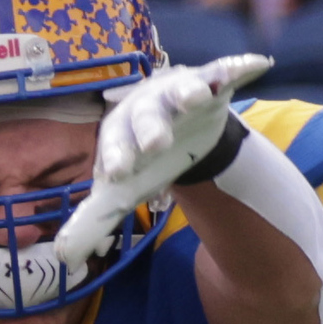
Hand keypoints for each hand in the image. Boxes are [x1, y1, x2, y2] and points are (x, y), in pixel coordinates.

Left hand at [55, 53, 272, 274]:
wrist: (177, 132)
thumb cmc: (142, 162)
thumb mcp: (120, 190)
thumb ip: (95, 220)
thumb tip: (65, 259)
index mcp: (118, 130)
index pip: (113, 143)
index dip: (115, 157)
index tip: (115, 175)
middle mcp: (146, 106)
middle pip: (146, 116)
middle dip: (150, 128)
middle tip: (156, 145)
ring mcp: (179, 91)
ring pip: (183, 88)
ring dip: (190, 91)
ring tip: (198, 96)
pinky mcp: (212, 82)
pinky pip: (226, 71)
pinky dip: (240, 67)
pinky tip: (257, 64)